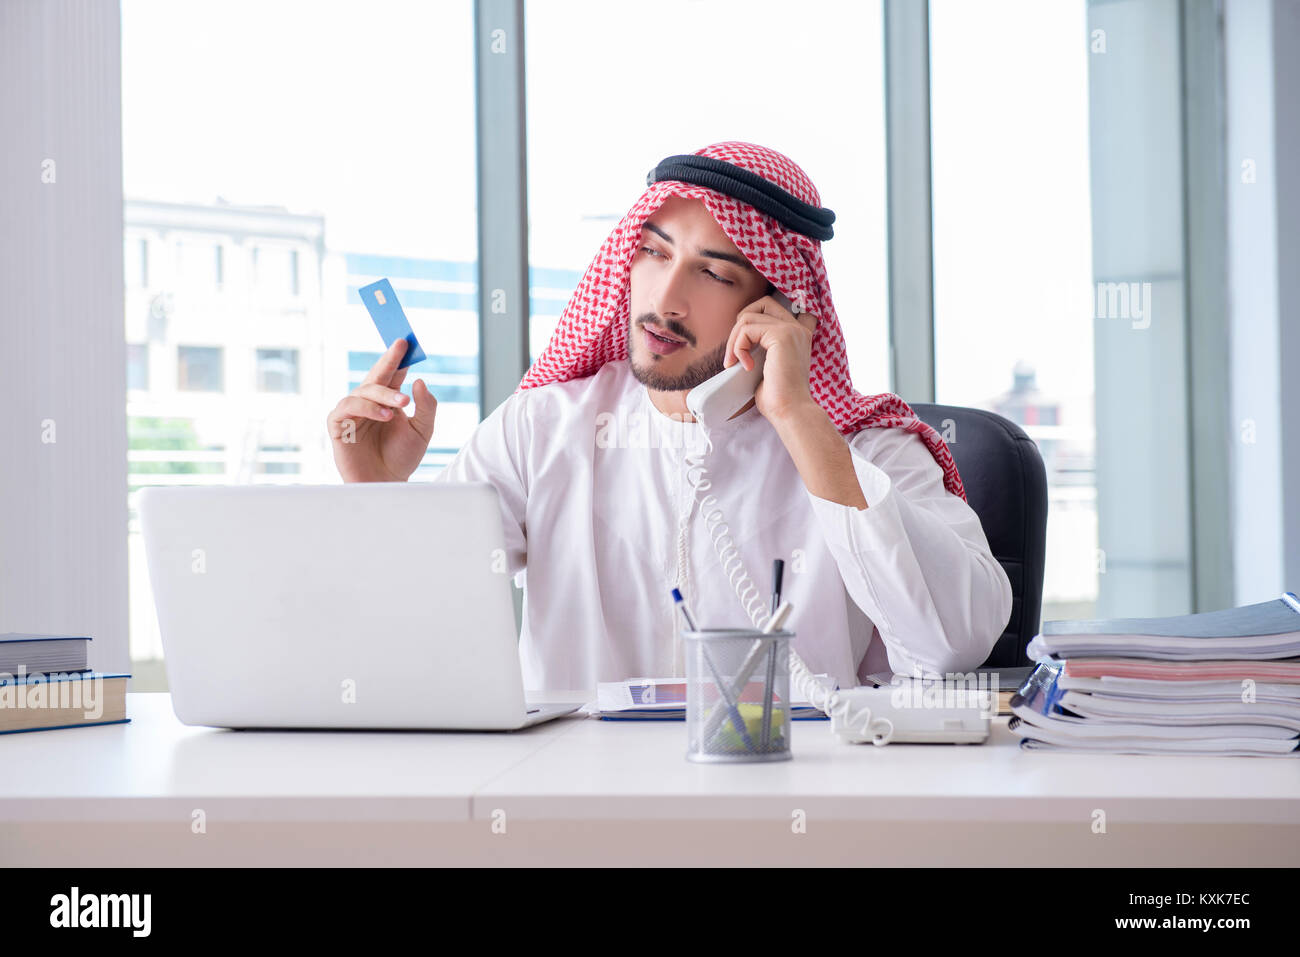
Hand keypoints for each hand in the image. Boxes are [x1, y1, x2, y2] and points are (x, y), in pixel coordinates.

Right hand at [326, 338, 436, 481]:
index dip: (399, 356)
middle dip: (389, 359)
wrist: (388, 484)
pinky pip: (346, 408)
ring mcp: (352, 413)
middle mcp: (369, 402)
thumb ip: (426, 406)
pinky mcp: (338, 426)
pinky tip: (385, 416)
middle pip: (377, 375)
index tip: (407, 340)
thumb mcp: (423, 430)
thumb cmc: (402, 457)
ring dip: (383, 395)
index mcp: (388, 400)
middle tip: (401, 346)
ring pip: (363, 391)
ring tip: (402, 405)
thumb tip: (419, 381)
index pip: (393, 373)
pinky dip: (366, 408)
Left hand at [722, 294, 818, 421]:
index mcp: (798, 336)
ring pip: (749, 317)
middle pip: (763, 304)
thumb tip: (738, 343)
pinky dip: (738, 347)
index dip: (764, 310)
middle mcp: (798, 329)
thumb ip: (760, 349)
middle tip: (735, 350)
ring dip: (734, 340)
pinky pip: (746, 329)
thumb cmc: (778, 397)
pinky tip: (745, 366)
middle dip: (741, 323)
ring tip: (735, 362)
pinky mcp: (781, 335)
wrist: (790, 411)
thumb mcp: (766, 366)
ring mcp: (791, 330)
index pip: (785, 305)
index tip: (750, 331)